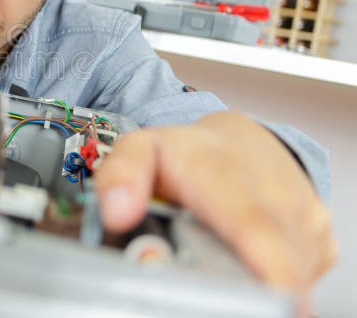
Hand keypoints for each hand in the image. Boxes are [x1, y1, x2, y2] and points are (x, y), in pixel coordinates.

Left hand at [93, 112, 337, 294]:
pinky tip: (246, 260)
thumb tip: (117, 214)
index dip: (267, 267)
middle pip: (275, 263)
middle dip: (248, 294)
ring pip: (289, 277)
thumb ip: (120, 176)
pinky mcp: (322, 242)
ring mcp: (306, 219)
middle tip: (213, 297)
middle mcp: (276, 193)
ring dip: (252, 284)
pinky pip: (302, 277)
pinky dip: (270, 280)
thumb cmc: (188, 153)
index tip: (273, 298)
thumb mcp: (140, 149)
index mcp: (223, 171)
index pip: (252, 222)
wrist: (240, 141)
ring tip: (218, 262)